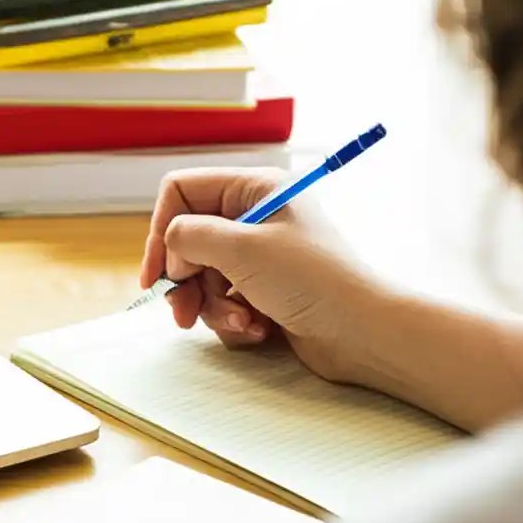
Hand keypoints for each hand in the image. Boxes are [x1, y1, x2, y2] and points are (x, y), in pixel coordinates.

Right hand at [140, 167, 384, 382]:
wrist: (364, 333)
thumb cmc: (312, 279)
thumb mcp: (241, 248)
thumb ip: (189, 237)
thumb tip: (170, 250)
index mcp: (254, 189)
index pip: (181, 192)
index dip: (161, 229)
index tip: (158, 274)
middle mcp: (254, 217)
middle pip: (187, 240)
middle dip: (185, 280)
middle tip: (184, 312)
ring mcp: (259, 256)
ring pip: (202, 277)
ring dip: (211, 306)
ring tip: (240, 322)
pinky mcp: (264, 291)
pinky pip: (224, 302)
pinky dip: (232, 320)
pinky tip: (258, 330)